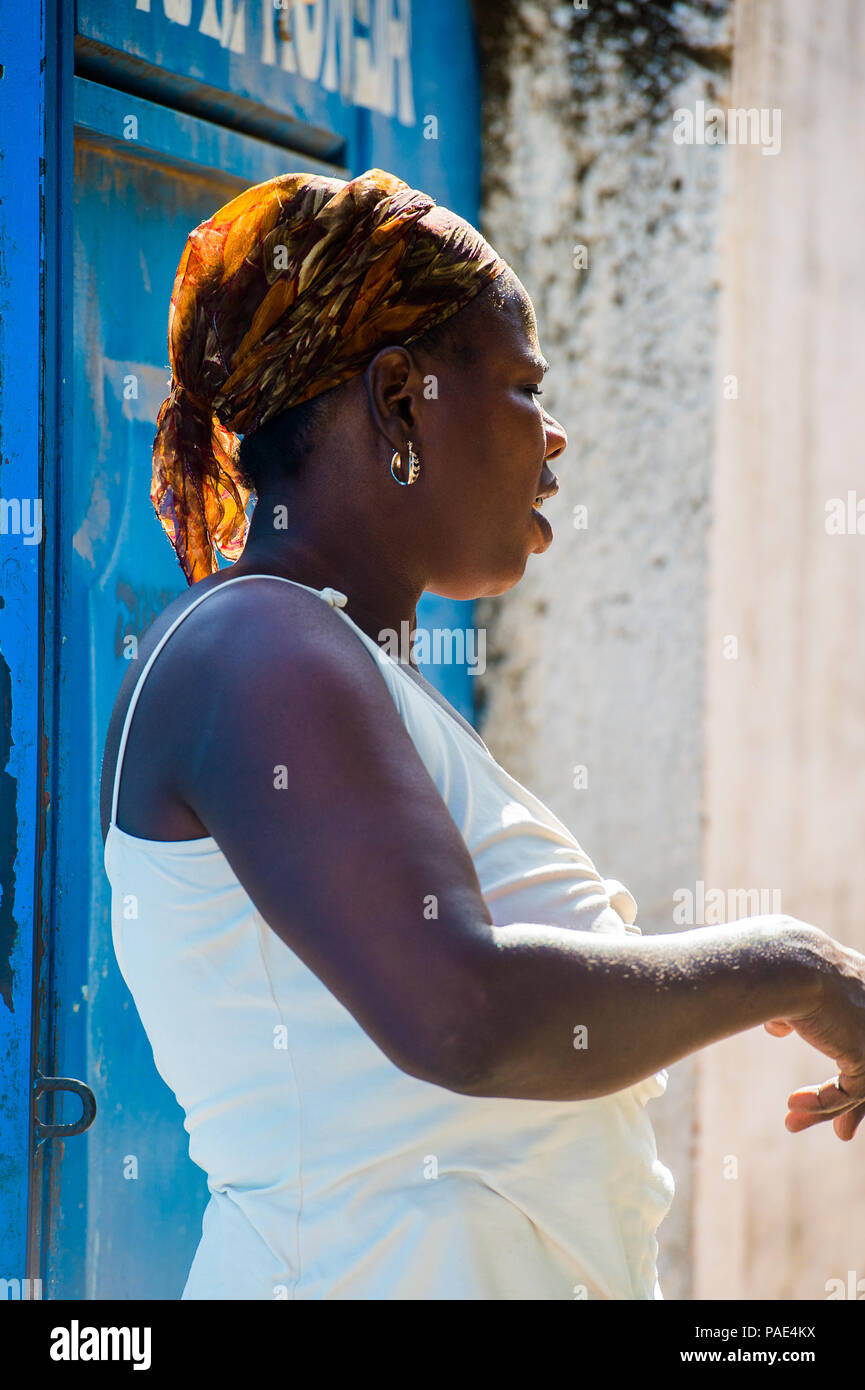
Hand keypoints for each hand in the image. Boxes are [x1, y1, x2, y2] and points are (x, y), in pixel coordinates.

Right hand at [764, 933, 864, 1139]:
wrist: (784, 962)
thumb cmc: (772, 962)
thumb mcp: (781, 984)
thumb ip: (792, 1010)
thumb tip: (780, 1026)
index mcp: (856, 977)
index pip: (857, 1026)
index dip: (840, 1055)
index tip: (816, 1072)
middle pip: (863, 1060)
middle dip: (846, 1098)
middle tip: (838, 1127)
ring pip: (859, 1081)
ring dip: (826, 1107)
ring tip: (793, 1121)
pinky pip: (849, 1091)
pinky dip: (820, 1103)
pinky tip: (792, 1104)